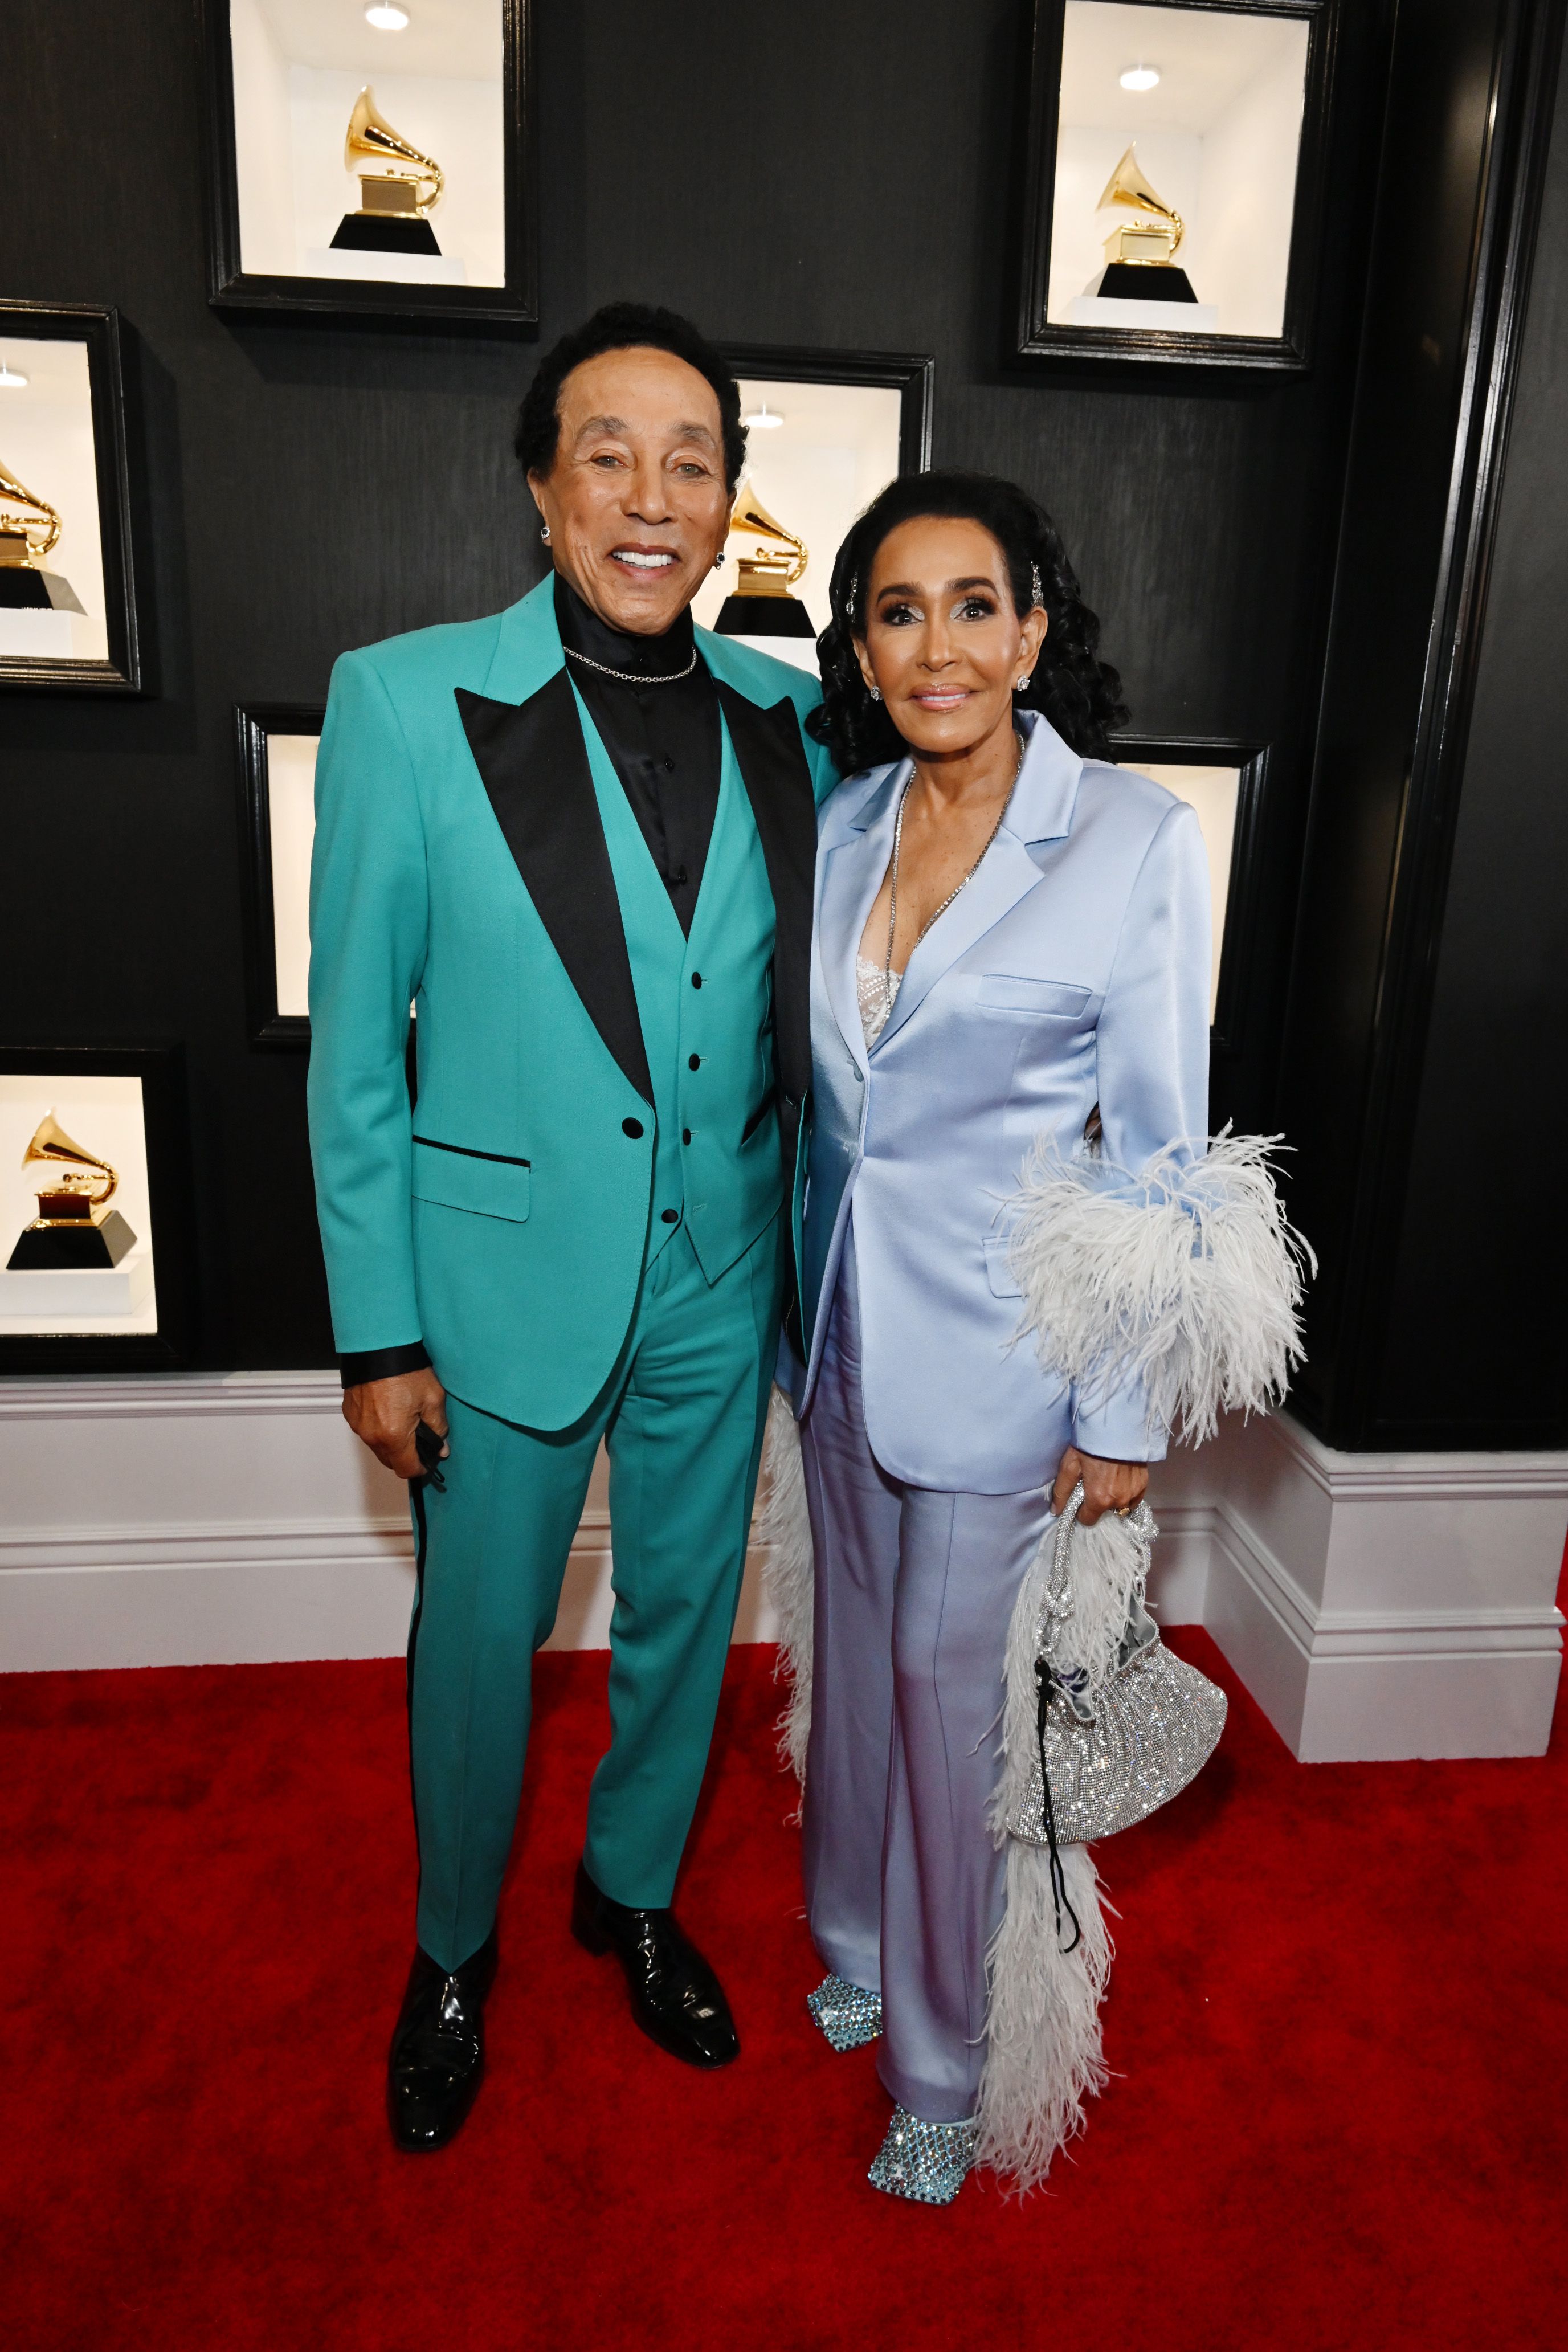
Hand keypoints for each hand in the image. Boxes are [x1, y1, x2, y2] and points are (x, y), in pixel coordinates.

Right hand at [343, 1367, 448, 1481]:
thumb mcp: (434, 1399)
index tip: (429, 1459)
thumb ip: (439, 1429)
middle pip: (390, 1460)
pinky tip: (388, 1409)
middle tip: (419, 1437)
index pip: (406, 1470)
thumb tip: (440, 1448)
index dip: (421, 1467)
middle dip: (406, 1455)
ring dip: (391, 1441)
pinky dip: (378, 1427)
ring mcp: (358, 1425)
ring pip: (377, 1446)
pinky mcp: (350, 1413)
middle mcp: (372, 1435)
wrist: (379, 1346)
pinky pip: (366, 1430)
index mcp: (394, 1436)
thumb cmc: (406, 1370)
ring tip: (404, 1419)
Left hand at [1050, 1445, 1147, 1527]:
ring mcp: (1133, 1494)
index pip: (1088, 1520)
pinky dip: (1126, 1494)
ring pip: (1120, 1507)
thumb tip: (1055, 1511)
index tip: (1080, 1499)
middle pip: (1104, 1513)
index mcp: (1099, 1499)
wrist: (1118, 1426)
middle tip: (1094, 1484)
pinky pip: (1133, 1499)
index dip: (1081, 1511)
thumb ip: (1062, 1491)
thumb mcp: (1070, 1465)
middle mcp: (1118, 1501)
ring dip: (1113, 1500)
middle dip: (1097, 1504)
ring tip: (1108, 1481)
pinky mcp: (1144, 1485)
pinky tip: (1120, 1481)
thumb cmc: (1090, 1444)